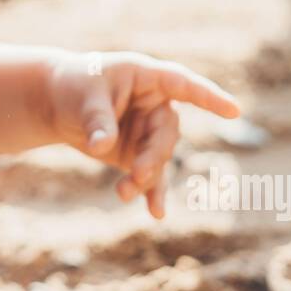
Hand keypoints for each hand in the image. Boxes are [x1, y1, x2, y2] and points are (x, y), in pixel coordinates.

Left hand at [45, 51, 240, 218]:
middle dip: (155, 155)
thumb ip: (98, 121)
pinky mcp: (137, 154)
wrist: (56, 104)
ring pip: (159, 158)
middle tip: (138, 173)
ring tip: (123, 193)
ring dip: (144, 177)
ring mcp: (148, 131)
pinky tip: (156, 213)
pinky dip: (152, 193)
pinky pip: (151, 176)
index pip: (183, 85)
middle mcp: (155, 105)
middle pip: (167, 132)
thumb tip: (103, 147)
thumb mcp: (84, 97)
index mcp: (147, 78)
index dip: (209, 98)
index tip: (234, 111)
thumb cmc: (74, 86)